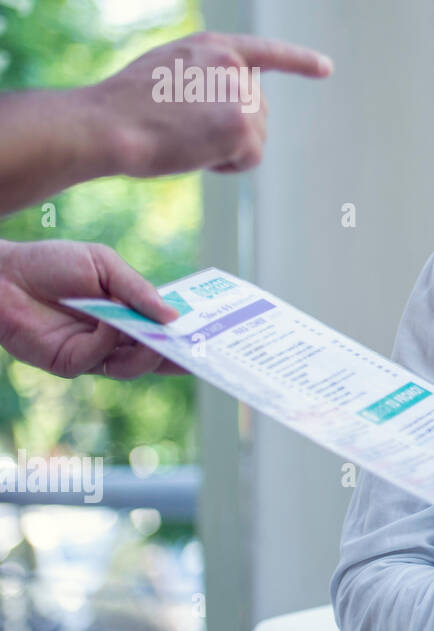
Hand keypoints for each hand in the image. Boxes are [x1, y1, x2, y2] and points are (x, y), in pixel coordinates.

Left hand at [0, 239, 182, 378]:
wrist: (2, 273)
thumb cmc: (52, 263)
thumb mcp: (105, 266)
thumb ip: (138, 291)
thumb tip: (173, 317)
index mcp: (128, 315)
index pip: (164, 334)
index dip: (188, 338)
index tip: (215, 337)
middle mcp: (114, 339)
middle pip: (155, 357)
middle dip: (178, 353)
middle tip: (198, 347)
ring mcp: (92, 353)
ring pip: (132, 366)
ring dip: (147, 351)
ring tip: (158, 334)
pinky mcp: (68, 362)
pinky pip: (98, 359)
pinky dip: (109, 341)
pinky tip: (109, 322)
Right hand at [85, 31, 331, 176]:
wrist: (106, 125)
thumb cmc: (123, 108)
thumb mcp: (167, 71)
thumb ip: (204, 75)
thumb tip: (237, 104)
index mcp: (212, 47)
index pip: (266, 52)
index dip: (298, 61)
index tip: (326, 68)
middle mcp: (234, 66)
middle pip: (258, 110)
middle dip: (231, 129)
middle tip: (184, 130)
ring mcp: (241, 94)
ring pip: (257, 136)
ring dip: (227, 148)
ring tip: (184, 139)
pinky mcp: (244, 125)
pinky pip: (251, 158)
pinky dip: (228, 166)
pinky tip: (197, 154)